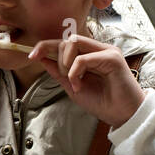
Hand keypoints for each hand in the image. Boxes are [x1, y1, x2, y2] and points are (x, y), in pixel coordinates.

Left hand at [29, 34, 145, 127]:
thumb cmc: (104, 103)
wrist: (123, 115)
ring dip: (66, 63)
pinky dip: (75, 72)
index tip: (31, 55)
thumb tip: (42, 58)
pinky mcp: (112, 57)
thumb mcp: (73, 87)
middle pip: (67, 39)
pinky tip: (79, 85)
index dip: (45, 46)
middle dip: (57, 58)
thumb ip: (59, 72)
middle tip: (64, 78)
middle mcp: (99, 50)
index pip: (64, 43)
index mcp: (90, 55)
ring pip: (74, 42)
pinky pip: (83, 58)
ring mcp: (107, 51)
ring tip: (72, 81)